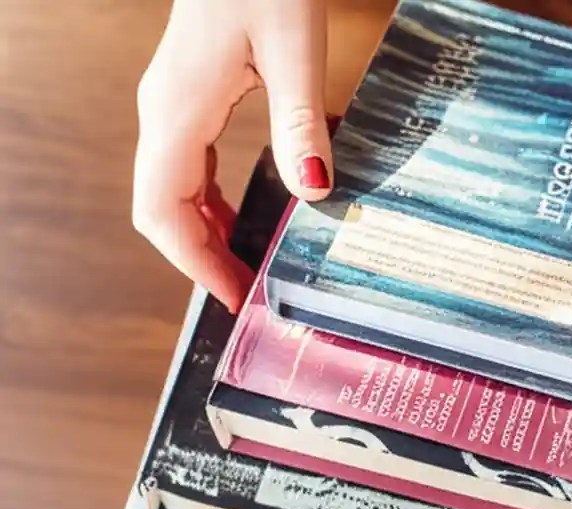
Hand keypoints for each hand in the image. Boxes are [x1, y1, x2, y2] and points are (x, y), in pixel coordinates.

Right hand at [132, 0, 332, 312]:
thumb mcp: (294, 52)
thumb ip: (299, 125)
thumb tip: (313, 195)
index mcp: (177, 112)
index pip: (164, 212)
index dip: (195, 264)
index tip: (236, 298)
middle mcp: (163, 112)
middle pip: (162, 209)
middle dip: (202, 257)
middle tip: (251, 292)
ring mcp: (171, 102)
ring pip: (172, 188)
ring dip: (206, 231)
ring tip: (250, 265)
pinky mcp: (189, 93)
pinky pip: (188, 164)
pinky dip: (212, 200)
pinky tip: (246, 214)